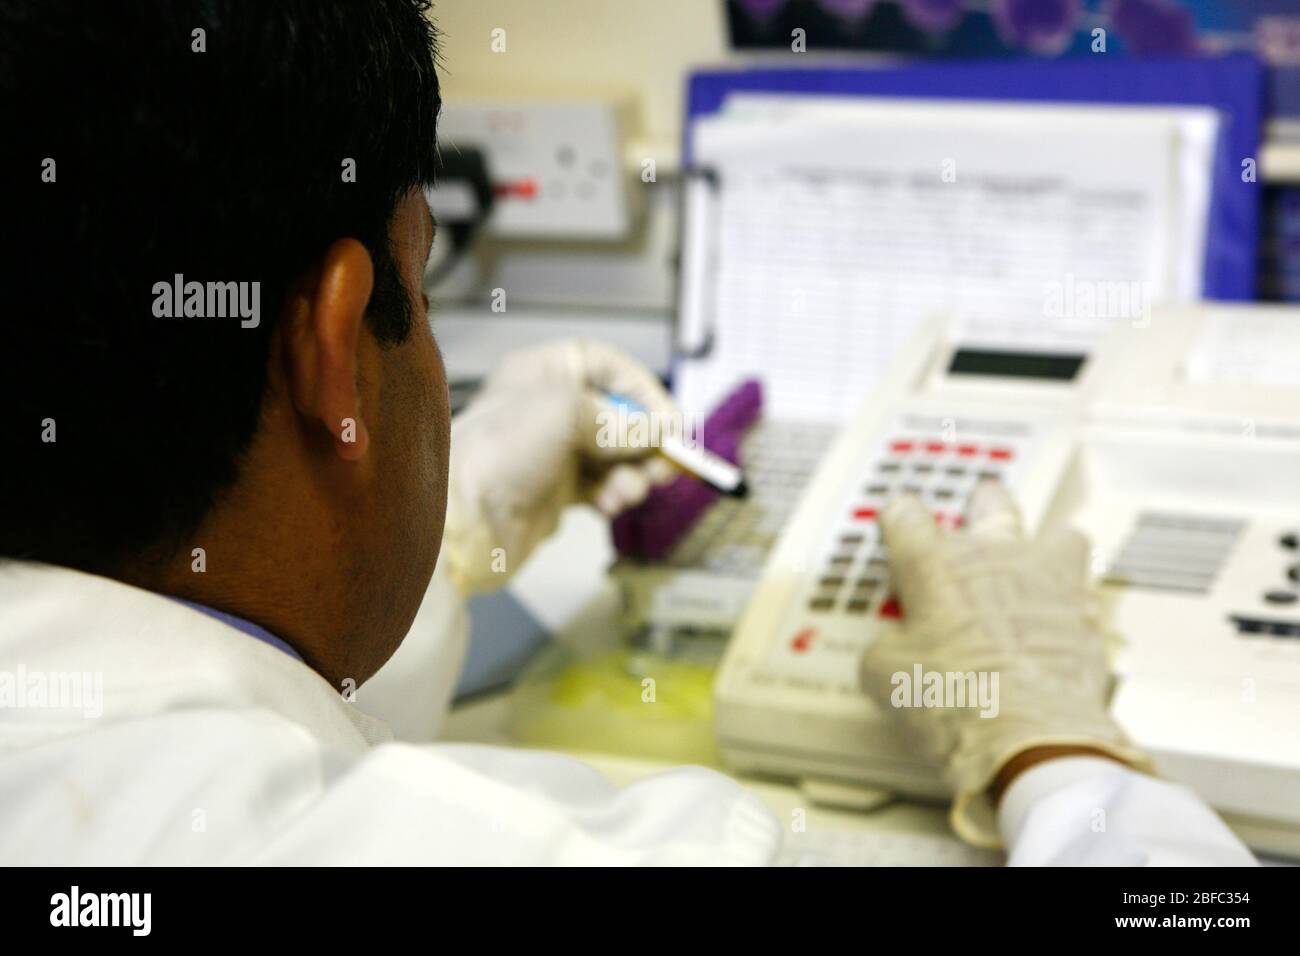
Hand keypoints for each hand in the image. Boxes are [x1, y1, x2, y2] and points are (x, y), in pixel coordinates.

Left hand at [441, 340, 676, 595]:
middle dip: (645, 441)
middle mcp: (549, 406)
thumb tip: (658, 432)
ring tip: (629, 491)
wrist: (463, 521)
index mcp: (545, 371)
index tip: (671, 422)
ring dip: (632, 473)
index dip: (645, 392)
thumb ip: (620, 420)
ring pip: (615, 455)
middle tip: (664, 465)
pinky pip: (602, 486)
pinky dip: (614, 494)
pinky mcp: (556, 489)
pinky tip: (611, 505)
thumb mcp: (568, 413)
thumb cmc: (501, 453)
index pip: (610, 368)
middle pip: (620, 415)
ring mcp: (553, 450)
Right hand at [858, 482, 1149, 846]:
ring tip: (1037, 569)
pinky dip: (1071, 611)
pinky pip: (1085, 598)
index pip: (907, 515)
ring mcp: (1050, 582)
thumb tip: (895, 651)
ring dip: (1048, 548)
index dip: (898, 522)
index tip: (897, 532)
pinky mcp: (1088, 619)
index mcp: (935, 563)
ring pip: (1061, 536)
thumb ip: (890, 645)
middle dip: (980, 507)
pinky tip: (1058, 633)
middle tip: (973, 522)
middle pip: (991, 502)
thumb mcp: (885, 676)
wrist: (1030, 741)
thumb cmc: (956, 701)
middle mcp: (995, 558)